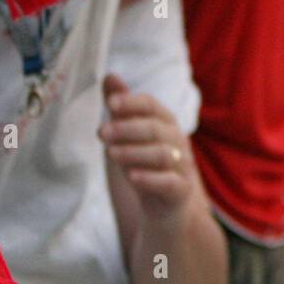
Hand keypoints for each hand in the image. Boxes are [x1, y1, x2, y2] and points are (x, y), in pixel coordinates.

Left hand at [99, 74, 193, 221]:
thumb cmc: (144, 164)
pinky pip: (170, 182)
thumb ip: (121, 108)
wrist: (165, 207)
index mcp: (164, 122)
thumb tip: (109, 75)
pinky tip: (132, 177)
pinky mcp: (181, 192)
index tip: (110, 104)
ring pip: (163, 154)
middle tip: (101, 132)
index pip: (151, 105)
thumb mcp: (128, 136)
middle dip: (127, 128)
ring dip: (134, 152)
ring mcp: (182, 166)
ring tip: (111, 154)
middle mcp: (177, 140)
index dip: (131, 103)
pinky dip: (151, 179)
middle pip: (155, 128)